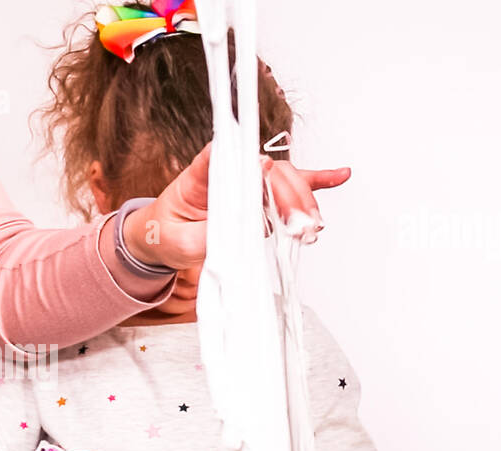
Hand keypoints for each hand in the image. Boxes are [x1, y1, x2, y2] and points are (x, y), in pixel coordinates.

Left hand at [121, 146, 352, 265]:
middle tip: (299, 222)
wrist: (162, 239)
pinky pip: (290, 186)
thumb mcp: (177, 243)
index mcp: (199, 176)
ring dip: (302, 201)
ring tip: (311, 226)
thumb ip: (205, 235)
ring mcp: (246, 183)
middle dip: (287, 194)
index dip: (248, 162)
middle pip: (265, 171)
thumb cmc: (167, 233)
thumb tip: (239, 231)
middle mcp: (228, 173)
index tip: (267, 169)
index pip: (223, 156)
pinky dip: (316, 181)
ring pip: (282, 179)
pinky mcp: (259, 197)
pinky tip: (339, 176)